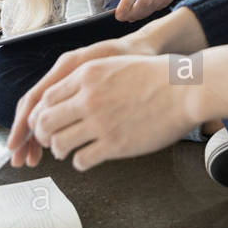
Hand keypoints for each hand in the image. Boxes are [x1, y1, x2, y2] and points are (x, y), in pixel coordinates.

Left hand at [6, 34, 159, 167]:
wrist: (186, 89)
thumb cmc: (159, 76)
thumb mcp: (117, 65)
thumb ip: (92, 79)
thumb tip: (74, 96)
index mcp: (88, 74)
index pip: (46, 99)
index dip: (42, 114)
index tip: (47, 122)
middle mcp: (89, 97)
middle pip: (45, 122)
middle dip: (44, 134)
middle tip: (52, 139)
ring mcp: (100, 122)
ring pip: (59, 144)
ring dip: (60, 150)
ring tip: (69, 151)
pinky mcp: (114, 144)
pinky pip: (81, 160)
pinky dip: (81, 162)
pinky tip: (89, 157)